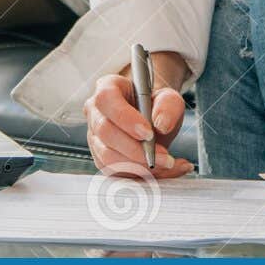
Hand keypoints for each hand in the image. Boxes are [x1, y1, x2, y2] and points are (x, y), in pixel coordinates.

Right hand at [83, 51, 193, 178]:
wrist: (152, 120)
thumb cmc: (155, 106)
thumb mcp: (169, 98)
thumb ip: (168, 106)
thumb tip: (161, 125)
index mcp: (108, 88)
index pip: (106, 100)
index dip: (125, 118)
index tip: (148, 133)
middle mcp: (95, 112)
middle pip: (105, 132)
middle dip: (136, 149)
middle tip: (164, 156)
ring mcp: (95, 137)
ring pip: (107, 156)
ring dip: (139, 166)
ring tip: (168, 163)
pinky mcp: (101, 158)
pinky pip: (115, 173)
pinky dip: (142, 176)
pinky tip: (165, 170)